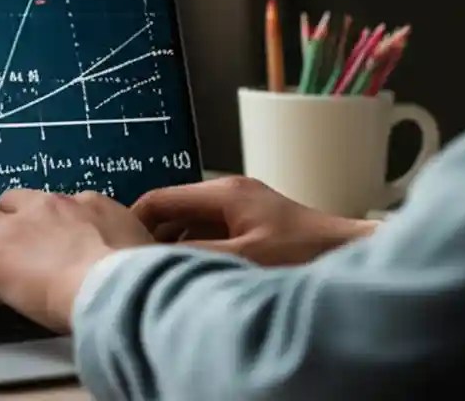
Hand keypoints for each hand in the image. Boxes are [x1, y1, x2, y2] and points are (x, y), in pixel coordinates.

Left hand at [0, 189, 154, 332]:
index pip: (58, 205)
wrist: (118, 286)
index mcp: (87, 203)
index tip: (48, 241)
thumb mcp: (143, 245)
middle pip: (9, 200)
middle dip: (1, 217)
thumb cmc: (139, 273)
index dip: (48, 223)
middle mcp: (46, 208)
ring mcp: (16, 233)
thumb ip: (128, 241)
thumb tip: (132, 252)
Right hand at [132, 176, 377, 265]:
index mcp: (223, 192)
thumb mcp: (243, 256)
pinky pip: (206, 233)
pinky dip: (192, 250)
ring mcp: (238, 208)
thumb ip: (196, 256)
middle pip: (170, 210)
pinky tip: (190, 273)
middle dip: (150, 237)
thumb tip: (155, 260)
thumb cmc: (304, 250)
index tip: (118, 245)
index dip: (133, 221)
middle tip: (134, 264)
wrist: (346, 252)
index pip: (159, 198)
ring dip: (172, 246)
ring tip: (158, 272)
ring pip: (187, 224)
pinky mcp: (248, 223)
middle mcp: (227, 193)